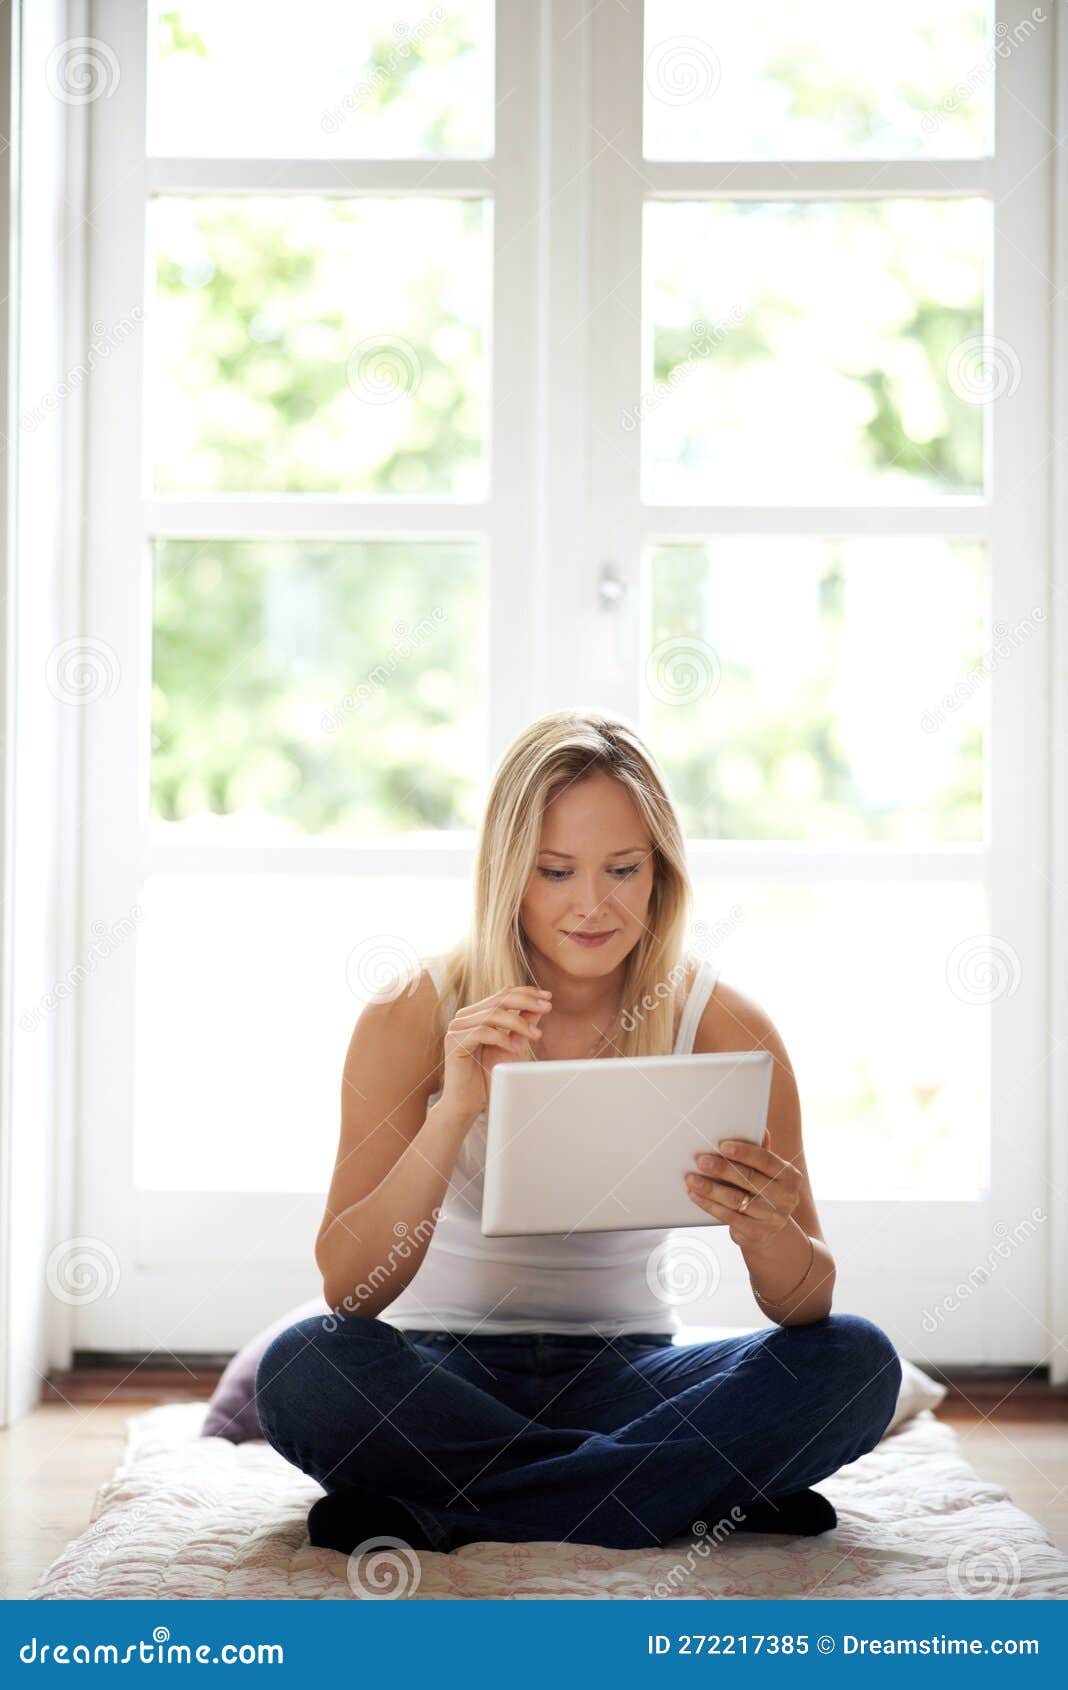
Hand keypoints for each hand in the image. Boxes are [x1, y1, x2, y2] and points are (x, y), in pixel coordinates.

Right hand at [440, 986, 551, 1124]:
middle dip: (526, 1001)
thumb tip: (540, 1006)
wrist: (467, 1103)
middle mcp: (465, 1016)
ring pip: (493, 1014)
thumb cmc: (487, 1076)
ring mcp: (457, 1027)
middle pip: (499, 999)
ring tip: (536, 1036)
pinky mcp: (454, 1041)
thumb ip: (522, 1026)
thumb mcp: (512, 1046)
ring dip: (518, 1023)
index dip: (526, 993)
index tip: (548, 997)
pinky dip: (502, 1038)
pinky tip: (515, 1049)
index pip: (503, 994)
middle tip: (547, 1007)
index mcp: (477, 1013)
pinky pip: (482, 1032)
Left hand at [684, 1129, 800, 1248]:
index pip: (766, 1160)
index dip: (744, 1152)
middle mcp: (785, 1198)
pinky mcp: (756, 1233)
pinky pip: (728, 1217)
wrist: (770, 1230)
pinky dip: (709, 1205)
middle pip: (749, 1179)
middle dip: (722, 1169)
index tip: (722, 1146)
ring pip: (736, 1200)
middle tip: (700, 1160)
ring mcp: (772, 1218)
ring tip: (691, 1178)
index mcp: (790, 1176)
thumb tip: (760, 1128)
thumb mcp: (769, 1173)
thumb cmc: (765, 1191)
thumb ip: (762, 1152)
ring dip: (710, 1189)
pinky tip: (695, 1196)